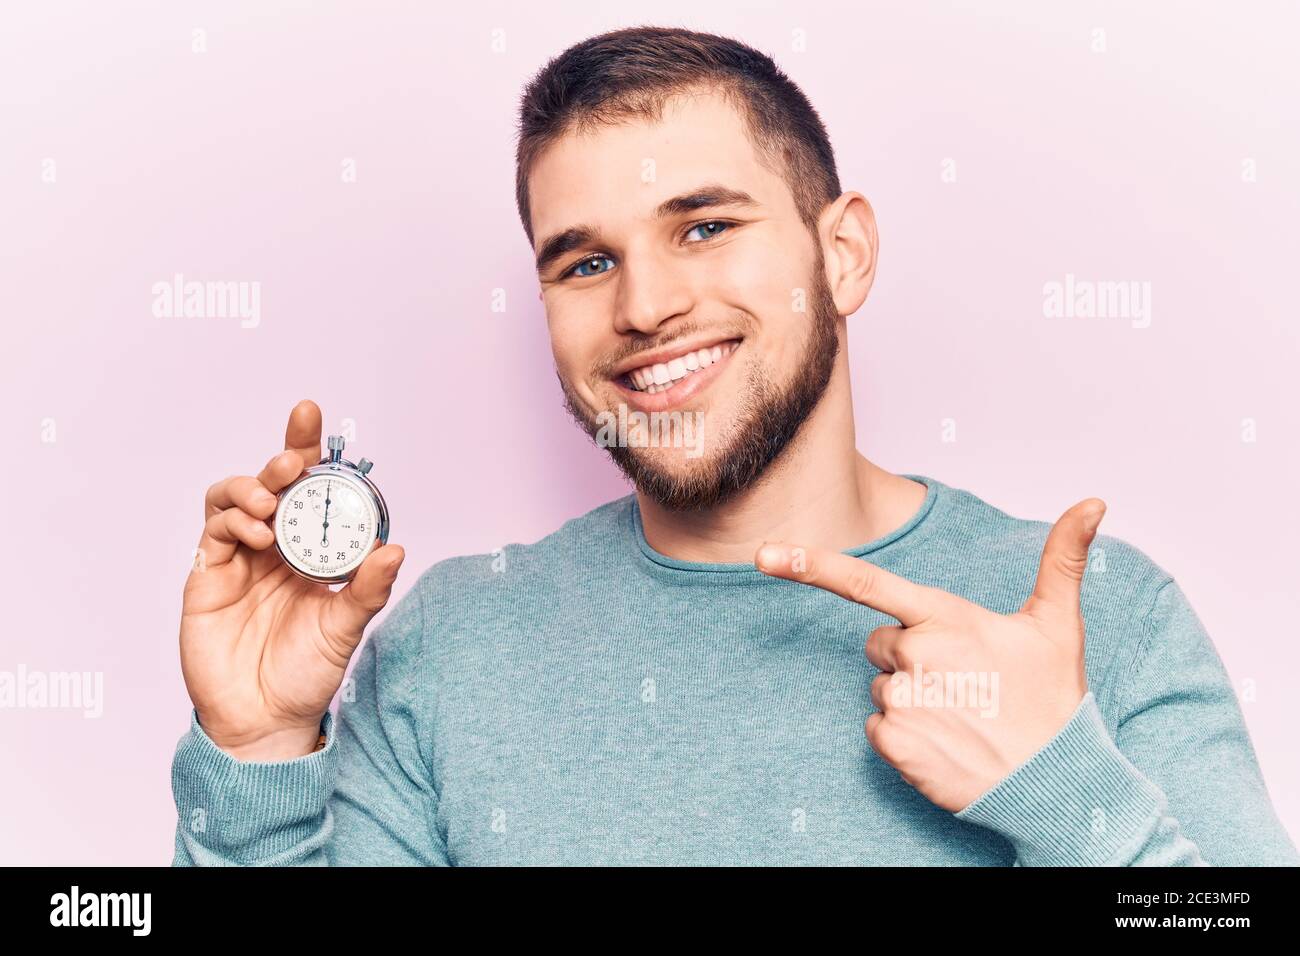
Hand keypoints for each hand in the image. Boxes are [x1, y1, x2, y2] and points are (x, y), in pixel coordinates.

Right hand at [179, 400, 404, 760]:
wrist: (265, 720)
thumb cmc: (307, 673)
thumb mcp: (346, 628)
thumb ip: (367, 589)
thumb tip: (394, 548)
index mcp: (309, 549)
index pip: (310, 489)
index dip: (307, 450)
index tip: (312, 415)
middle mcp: (273, 546)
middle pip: (270, 482)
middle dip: (282, 457)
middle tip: (294, 459)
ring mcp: (237, 558)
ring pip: (232, 497)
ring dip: (251, 488)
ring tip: (271, 505)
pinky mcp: (207, 576)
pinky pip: (213, 531)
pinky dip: (232, 520)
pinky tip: (256, 533)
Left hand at [755, 497, 1105, 811]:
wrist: (1058, 783)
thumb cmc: (1054, 700)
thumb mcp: (1057, 624)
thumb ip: (1063, 557)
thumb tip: (1095, 500)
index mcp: (946, 618)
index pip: (867, 583)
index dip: (810, 564)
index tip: (765, 555)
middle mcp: (917, 655)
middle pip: (879, 642)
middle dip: (910, 657)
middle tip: (964, 680)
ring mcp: (903, 702)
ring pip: (881, 687)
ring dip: (912, 698)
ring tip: (962, 714)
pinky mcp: (894, 744)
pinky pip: (877, 728)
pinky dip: (904, 737)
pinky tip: (946, 740)